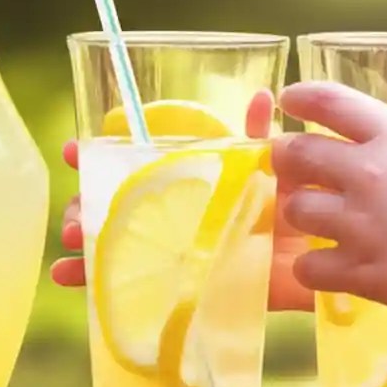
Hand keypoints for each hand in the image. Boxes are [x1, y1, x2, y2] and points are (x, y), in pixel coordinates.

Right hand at [50, 90, 315, 311]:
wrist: (321, 264)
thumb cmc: (298, 212)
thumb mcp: (278, 171)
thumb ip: (262, 139)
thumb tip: (262, 95)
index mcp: (191, 186)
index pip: (134, 166)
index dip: (99, 157)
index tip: (71, 150)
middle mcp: (175, 217)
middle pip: (115, 206)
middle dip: (85, 202)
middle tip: (77, 206)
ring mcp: (172, 254)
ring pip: (113, 245)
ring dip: (85, 239)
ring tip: (73, 238)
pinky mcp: (178, 290)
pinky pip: (129, 291)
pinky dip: (90, 283)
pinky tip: (65, 275)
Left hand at [273, 81, 386, 332]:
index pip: (333, 102)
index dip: (302, 97)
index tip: (289, 100)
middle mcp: (370, 175)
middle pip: (296, 154)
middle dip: (285, 158)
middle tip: (289, 167)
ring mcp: (360, 224)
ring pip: (294, 209)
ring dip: (299, 214)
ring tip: (313, 221)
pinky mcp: (359, 270)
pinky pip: (308, 265)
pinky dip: (312, 268)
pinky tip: (325, 268)